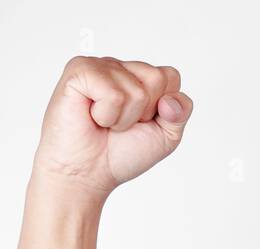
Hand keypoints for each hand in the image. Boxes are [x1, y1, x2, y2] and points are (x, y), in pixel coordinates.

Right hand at [32, 56, 192, 198]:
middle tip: (121, 124)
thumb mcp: (166, 136)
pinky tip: (92, 117)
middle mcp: (119, 67)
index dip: (163, 108)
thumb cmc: (121, 153)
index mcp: (138, 77)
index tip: (141, 122)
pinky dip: (107, 115)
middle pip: (157, 77)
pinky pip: (114, 94)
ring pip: (137, 90)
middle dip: (145, 112)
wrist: (88, 172)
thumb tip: (170, 100)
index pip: (171, 76)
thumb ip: (180, 113)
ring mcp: (98, 66)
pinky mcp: (79, 70)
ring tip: (105, 123)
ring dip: (124, 118)